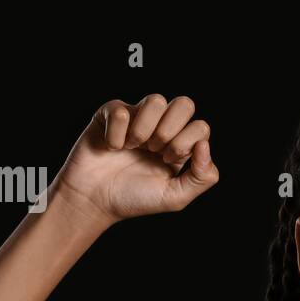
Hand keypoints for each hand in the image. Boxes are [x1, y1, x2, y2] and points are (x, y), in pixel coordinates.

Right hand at [50, 94, 218, 221]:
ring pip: (156, 100)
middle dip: (170, 130)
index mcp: (181, 144)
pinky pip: (121, 110)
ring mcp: (137, 117)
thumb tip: (205, 145)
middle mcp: (162, 126)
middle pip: (185, 103)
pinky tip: (112, 148)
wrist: (94, 201)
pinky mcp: (111, 113)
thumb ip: (202, 177)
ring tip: (133, 148)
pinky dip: (116, 135)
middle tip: (155, 151)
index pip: (201, 127)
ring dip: (144, 130)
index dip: (185, 144)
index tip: (167, 161)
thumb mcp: (175, 197)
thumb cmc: (134, 199)